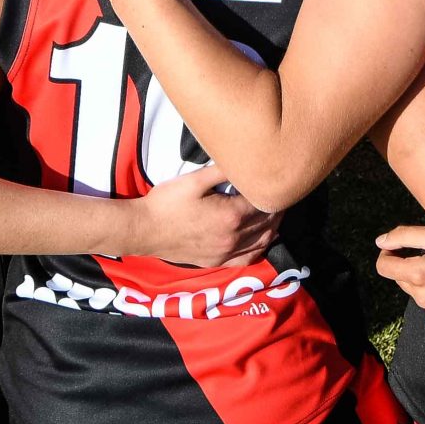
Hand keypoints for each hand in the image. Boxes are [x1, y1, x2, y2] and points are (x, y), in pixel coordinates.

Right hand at [128, 164, 277, 267]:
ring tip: (275, 213)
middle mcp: (233, 238)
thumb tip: (244, 161)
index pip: (265, 203)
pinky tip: (262, 239)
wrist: (143, 230)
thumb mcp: (194, 180)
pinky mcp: (216, 262)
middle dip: (277, 209)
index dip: (274, 193)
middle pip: (268, 223)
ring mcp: (225, 253)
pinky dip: (260, 248)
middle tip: (280, 194)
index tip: (279, 182)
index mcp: (232, 216)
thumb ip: (223, 171)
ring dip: (273, 228)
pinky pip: (247, 259)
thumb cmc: (166, 202)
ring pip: (262, 242)